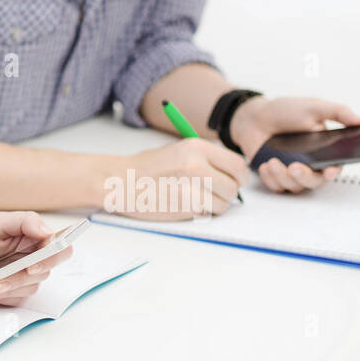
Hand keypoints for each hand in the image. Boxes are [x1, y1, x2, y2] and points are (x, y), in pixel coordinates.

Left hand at [0, 212, 73, 304]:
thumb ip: (24, 222)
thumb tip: (47, 231)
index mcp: (33, 236)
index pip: (59, 245)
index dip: (55, 253)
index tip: (36, 261)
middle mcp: (33, 256)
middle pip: (49, 267)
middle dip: (29, 273)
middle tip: (12, 275)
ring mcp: (24, 276)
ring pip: (32, 285)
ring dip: (11, 285)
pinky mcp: (15, 292)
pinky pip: (18, 298)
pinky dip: (1, 295)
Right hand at [110, 138, 250, 220]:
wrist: (121, 182)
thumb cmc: (146, 168)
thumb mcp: (178, 150)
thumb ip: (205, 158)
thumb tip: (232, 171)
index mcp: (196, 147)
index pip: (238, 165)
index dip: (238, 176)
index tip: (233, 181)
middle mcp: (198, 165)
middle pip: (234, 187)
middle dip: (227, 193)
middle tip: (214, 193)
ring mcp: (192, 188)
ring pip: (224, 203)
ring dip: (214, 204)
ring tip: (194, 198)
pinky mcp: (186, 207)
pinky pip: (208, 213)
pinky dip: (201, 212)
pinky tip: (185, 204)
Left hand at [230, 96, 359, 193]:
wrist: (255, 116)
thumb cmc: (285, 111)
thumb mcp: (313, 106)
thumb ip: (338, 112)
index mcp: (325, 149)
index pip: (335, 166)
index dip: (333, 171)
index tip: (329, 170)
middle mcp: (311, 164)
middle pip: (315, 181)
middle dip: (305, 177)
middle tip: (295, 167)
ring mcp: (293, 172)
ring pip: (295, 186)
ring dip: (283, 176)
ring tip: (273, 161)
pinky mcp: (276, 176)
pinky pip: (277, 186)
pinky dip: (270, 179)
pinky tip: (266, 165)